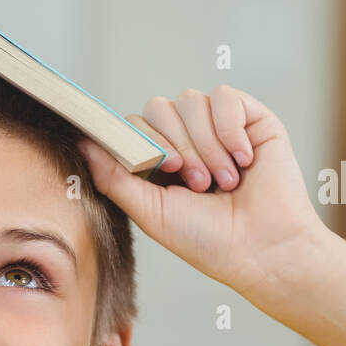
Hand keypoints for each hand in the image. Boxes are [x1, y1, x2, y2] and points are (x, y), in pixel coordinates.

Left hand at [77, 85, 329, 302]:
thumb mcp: (149, 211)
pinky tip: (243, 159)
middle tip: (198, 183)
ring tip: (223, 181)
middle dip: (177, 145)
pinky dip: (230, 128)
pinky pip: (225, 97)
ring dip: (205, 144)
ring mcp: (218, 127)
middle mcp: (187, 140)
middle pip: (158, 108)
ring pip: (191, 101)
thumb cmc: (207, 239)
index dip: (145, 142)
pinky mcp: (251, 119)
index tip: (166, 171)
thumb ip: (114, 176)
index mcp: (159, 162)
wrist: (262, 248)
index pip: (134, 127)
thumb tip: (83, 142)